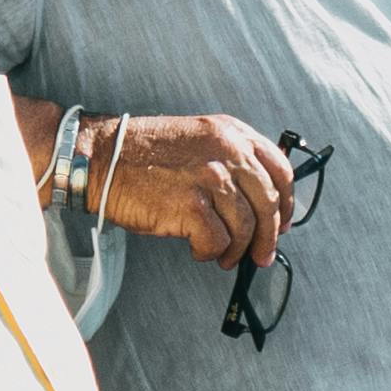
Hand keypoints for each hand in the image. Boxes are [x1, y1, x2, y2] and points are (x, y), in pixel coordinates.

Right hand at [86, 111, 295, 269]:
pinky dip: (210, 252)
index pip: (280, 170)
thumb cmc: (145, 155)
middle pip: (269, 203)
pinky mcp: (191, 204)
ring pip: (246, 227)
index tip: (283, 223)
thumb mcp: (198, 141)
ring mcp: (210, 177)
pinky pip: (218, 241)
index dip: (288, 203)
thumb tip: (258, 203)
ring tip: (223, 257)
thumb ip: (230, 161)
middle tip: (261, 256)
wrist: (102, 158)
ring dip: (237, 250)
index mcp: (232, 133)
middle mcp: (226, 151)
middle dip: (269, 237)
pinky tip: (198, 249)